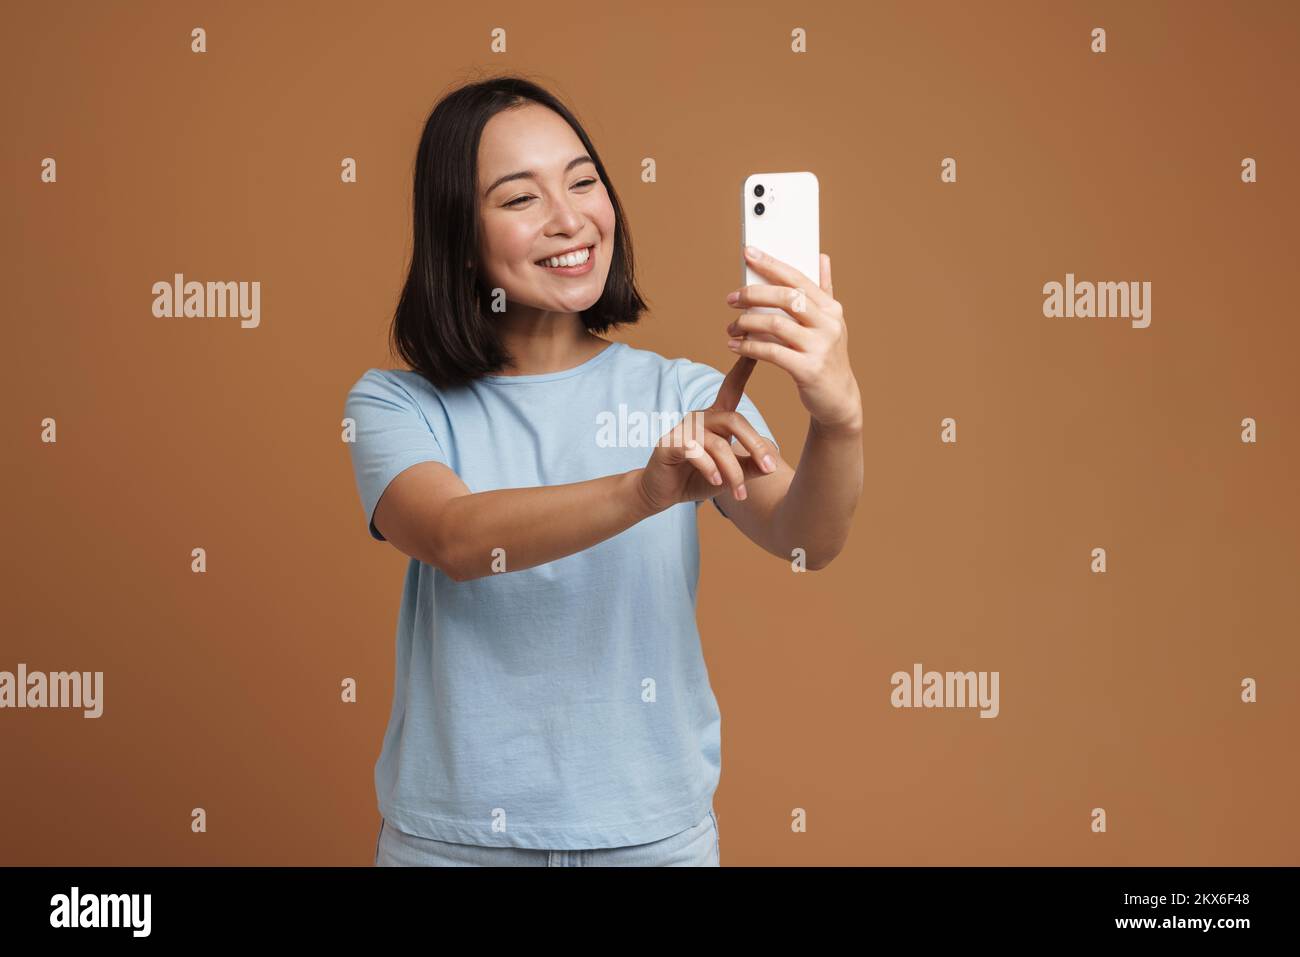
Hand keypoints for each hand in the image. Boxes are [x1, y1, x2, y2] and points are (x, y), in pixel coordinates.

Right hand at [637, 356, 777, 513]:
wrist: (659, 492)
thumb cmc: (696, 478)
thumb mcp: (729, 474)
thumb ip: (749, 467)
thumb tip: (772, 463)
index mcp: (714, 418)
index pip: (731, 388)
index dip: (743, 368)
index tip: (757, 349)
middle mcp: (699, 418)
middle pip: (734, 421)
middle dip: (755, 446)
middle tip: (769, 468)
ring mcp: (682, 429)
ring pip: (718, 443)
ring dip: (733, 470)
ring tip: (741, 493)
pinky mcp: (669, 444)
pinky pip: (696, 451)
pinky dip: (710, 469)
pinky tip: (717, 484)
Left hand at [724, 247, 861, 433]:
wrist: (839, 400)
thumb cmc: (828, 357)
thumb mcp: (831, 323)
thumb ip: (825, 290)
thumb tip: (821, 257)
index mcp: (832, 308)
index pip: (798, 278)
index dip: (771, 264)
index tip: (748, 252)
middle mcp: (829, 324)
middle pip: (786, 298)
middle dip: (753, 294)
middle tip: (731, 298)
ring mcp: (820, 347)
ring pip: (775, 324)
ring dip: (747, 323)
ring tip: (731, 327)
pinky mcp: (809, 370)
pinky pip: (772, 353)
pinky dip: (750, 347)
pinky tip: (736, 346)